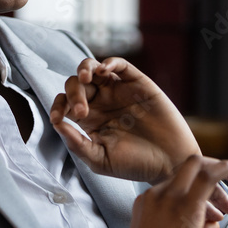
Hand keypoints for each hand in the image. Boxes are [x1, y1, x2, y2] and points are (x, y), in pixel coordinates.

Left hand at [49, 58, 227, 213]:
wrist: (170, 163)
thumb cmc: (135, 165)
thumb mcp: (100, 160)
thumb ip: (76, 143)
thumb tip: (57, 124)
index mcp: (90, 120)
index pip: (65, 104)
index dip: (57, 107)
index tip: (57, 118)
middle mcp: (101, 103)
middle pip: (76, 85)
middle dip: (72, 94)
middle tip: (81, 111)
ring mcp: (119, 91)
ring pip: (93, 68)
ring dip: (85, 69)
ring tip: (86, 79)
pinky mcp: (137, 83)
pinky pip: (120, 65)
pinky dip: (109, 62)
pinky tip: (103, 70)